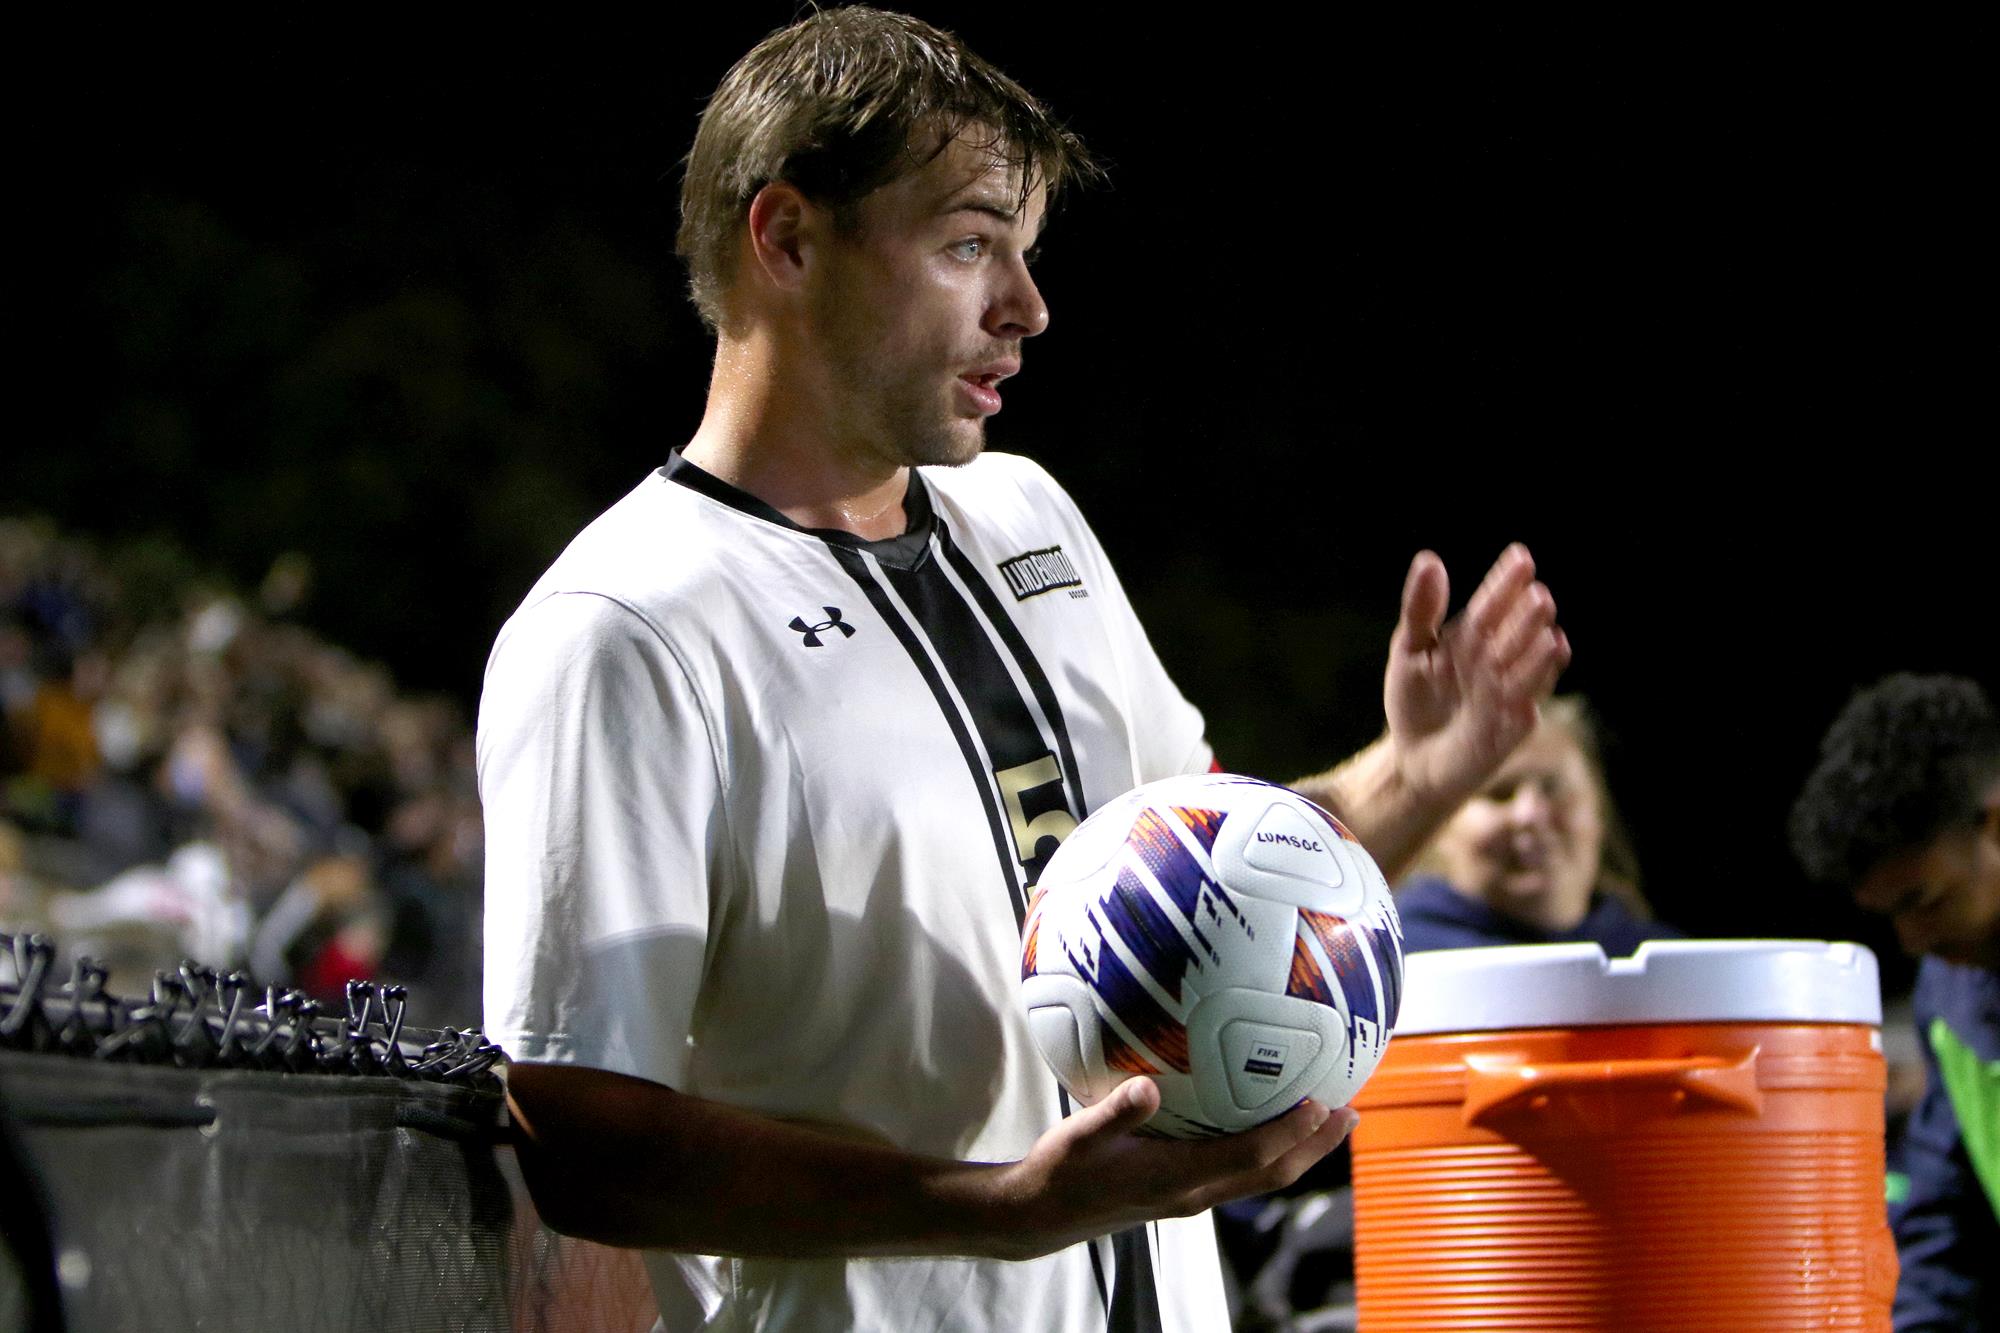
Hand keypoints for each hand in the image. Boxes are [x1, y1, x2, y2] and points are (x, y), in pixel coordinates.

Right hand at [988, 1077, 1356, 1259]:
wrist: (1043, 1215)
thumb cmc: (1059, 1171)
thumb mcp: (1078, 1137)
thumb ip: (1115, 1113)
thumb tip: (1147, 1086)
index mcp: (1175, 1180)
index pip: (1248, 1158)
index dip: (1288, 1135)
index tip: (1319, 1104)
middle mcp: (1194, 1194)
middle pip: (1271, 1174)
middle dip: (1314, 1146)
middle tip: (1351, 1110)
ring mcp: (1192, 1197)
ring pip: (1261, 1177)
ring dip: (1300, 1150)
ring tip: (1329, 1117)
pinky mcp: (1184, 1192)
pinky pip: (1241, 1171)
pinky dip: (1268, 1147)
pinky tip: (1267, 1118)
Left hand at [1384, 544, 1569, 803]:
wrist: (1412, 758)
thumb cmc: (1415, 699)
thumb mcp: (1409, 650)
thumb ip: (1421, 609)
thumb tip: (1430, 560)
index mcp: (1474, 636)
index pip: (1494, 604)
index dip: (1507, 582)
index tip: (1520, 557)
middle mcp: (1497, 661)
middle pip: (1518, 634)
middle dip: (1528, 617)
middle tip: (1538, 595)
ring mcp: (1507, 695)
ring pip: (1530, 670)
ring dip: (1540, 654)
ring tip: (1548, 634)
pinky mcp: (1509, 731)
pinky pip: (1525, 711)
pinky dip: (1532, 696)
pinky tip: (1539, 684)